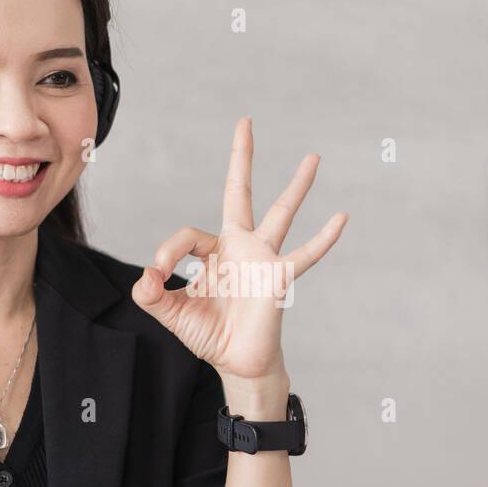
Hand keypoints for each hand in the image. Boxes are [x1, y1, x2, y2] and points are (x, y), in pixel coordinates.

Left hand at [132, 116, 347, 386]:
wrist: (238, 364)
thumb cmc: (209, 336)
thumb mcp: (172, 315)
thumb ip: (153, 296)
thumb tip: (145, 277)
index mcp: (212, 253)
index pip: (187, 236)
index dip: (168, 253)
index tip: (159, 277)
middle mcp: (239, 247)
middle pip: (241, 193)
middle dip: (242, 158)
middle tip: (246, 122)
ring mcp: (262, 259)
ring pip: (281, 214)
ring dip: (297, 186)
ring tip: (313, 157)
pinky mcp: (279, 278)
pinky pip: (305, 255)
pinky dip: (324, 238)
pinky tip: (342, 217)